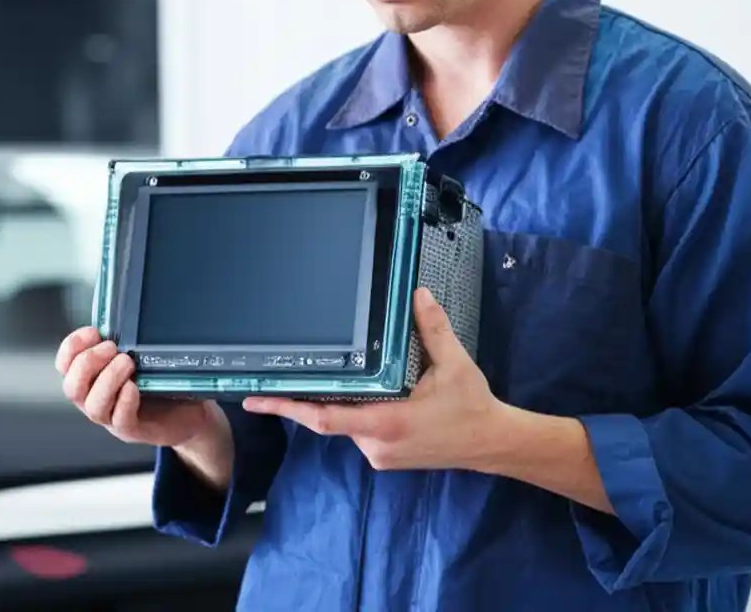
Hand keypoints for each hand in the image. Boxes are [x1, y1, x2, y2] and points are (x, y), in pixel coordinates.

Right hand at [56, 327, 222, 447]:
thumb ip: (127, 342)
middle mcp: (96, 400)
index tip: (94, 331)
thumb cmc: (163, 381)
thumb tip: (124, 311)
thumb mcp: (142, 357)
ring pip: (92, 406)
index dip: (72, 347)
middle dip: (87, 363)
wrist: (191, 414)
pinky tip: (134, 387)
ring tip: (127, 363)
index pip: (65, 364)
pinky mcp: (133, 431)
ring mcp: (113, 419)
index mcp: (92, 379)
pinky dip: (124, 400)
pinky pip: (120, 419)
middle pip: (71, 387)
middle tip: (111, 348)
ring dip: (107, 380)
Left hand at [242, 288, 505, 471]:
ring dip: (340, 400)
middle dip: (311, 394)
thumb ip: (431, 328)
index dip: (287, 407)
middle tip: (284, 372)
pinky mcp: (385, 455)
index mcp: (385, 424)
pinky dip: (354, 410)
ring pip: (344, 423)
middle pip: (328, 417)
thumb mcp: (453, 363)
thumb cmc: (473, 408)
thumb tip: (416, 294)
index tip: (257, 399)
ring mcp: (379, 454)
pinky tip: (362, 392)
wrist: (493, 444)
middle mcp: (375, 444)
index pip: (323, 417)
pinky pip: (358, 429)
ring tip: (338, 376)